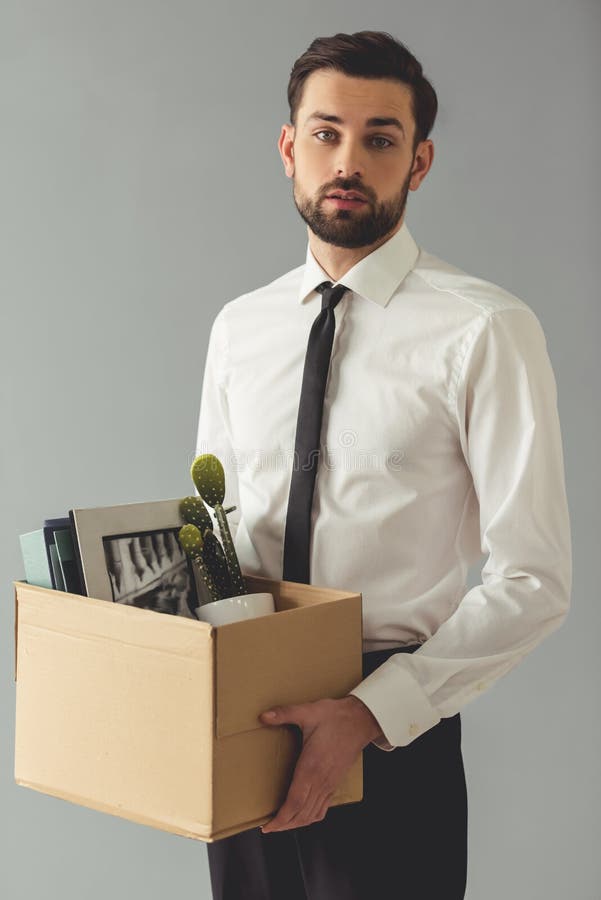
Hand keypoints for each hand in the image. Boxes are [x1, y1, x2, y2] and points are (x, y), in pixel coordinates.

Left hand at [258, 695, 382, 831]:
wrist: (361, 721)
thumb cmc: (335, 717)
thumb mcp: (308, 711)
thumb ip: (284, 713)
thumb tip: (263, 716)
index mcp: (311, 767)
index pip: (295, 802)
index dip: (281, 818)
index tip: (267, 826)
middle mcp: (321, 780)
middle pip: (301, 814)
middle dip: (284, 825)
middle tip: (269, 828)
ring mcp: (330, 783)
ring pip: (312, 814)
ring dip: (297, 823)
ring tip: (282, 824)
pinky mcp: (335, 782)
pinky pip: (323, 808)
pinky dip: (311, 817)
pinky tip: (303, 815)